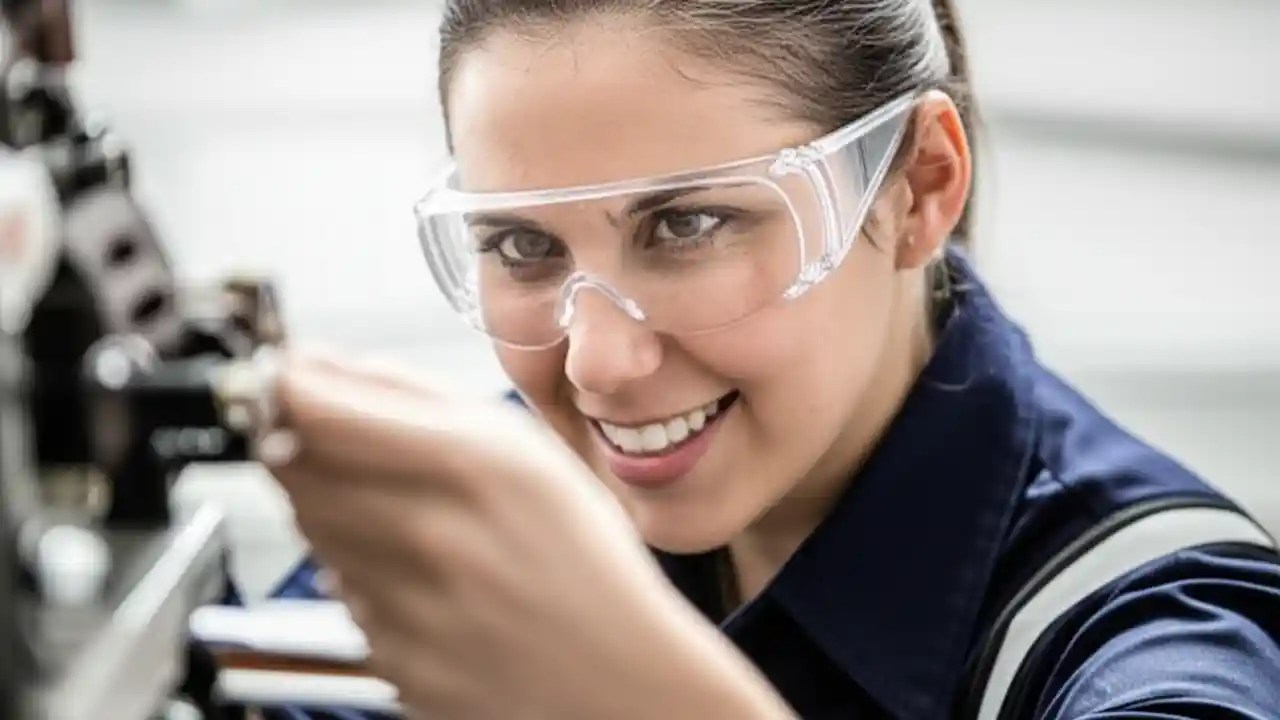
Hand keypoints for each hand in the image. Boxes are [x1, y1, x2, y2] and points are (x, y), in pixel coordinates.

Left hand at [262, 350, 792, 719]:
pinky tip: (421, 569)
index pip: (315, 410)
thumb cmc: (582, 557)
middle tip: (331, 433)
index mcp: (470, 464)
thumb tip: (324, 366)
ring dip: (330, 502)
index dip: (283, 386)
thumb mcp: (523, 448)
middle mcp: (428, 534)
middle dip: (297, 440)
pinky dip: (359, 568)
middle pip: (294, 468)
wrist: (615, 678)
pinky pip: (339, 590)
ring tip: (403, 506)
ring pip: (310, 528)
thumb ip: (418, 396)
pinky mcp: (386, 656)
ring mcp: (403, 603)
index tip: (284, 377)